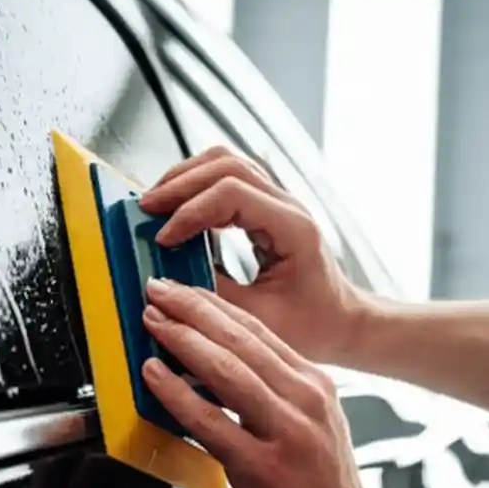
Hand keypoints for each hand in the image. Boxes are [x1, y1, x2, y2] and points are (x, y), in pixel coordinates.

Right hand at [140, 146, 374, 363]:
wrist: (342, 322)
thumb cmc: (313, 324)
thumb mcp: (260, 319)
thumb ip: (214, 295)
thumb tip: (168, 280)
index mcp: (293, 228)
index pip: (233, 193)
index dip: (191, 212)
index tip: (164, 238)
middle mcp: (287, 206)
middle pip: (228, 165)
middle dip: (181, 183)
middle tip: (146, 208)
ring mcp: (278, 203)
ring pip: (227, 163)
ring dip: (187, 178)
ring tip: (157, 203)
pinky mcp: (266, 210)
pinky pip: (229, 180)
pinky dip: (198, 188)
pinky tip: (178, 210)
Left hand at [140, 278, 386, 487]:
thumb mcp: (313, 434)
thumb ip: (278, 402)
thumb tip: (225, 375)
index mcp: (316, 389)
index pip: (260, 332)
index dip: (215, 307)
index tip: (184, 291)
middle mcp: (305, 402)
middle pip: (241, 340)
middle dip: (192, 309)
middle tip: (157, 289)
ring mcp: (286, 434)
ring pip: (226, 369)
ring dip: (181, 339)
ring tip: (151, 319)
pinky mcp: (262, 468)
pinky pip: (210, 421)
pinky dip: (176, 393)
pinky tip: (153, 375)